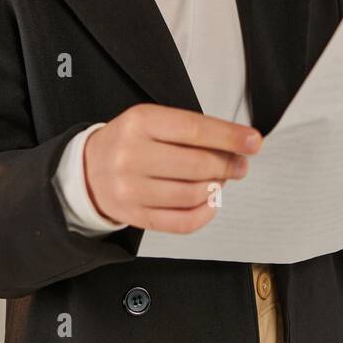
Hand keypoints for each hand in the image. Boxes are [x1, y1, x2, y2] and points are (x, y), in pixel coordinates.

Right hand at [83, 103, 260, 233]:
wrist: (88, 170)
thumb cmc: (129, 141)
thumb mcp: (152, 121)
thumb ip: (190, 130)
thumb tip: (236, 146)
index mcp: (139, 122)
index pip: (194, 129)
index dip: (229, 137)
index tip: (253, 142)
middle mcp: (131, 155)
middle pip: (197, 164)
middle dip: (228, 165)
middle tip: (239, 165)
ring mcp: (130, 189)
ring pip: (192, 194)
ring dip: (216, 188)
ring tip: (219, 180)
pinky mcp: (133, 216)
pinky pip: (181, 222)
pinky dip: (204, 214)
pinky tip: (210, 202)